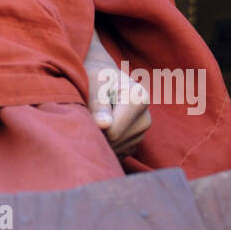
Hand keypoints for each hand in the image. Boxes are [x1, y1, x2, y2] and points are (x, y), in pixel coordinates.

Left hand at [85, 28, 150, 157]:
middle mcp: (145, 118)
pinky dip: (106, 145)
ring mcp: (142, 132)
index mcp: (138, 99)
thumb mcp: (94, 82)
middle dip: (97, 133)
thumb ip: (97, 103)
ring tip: (96, 118)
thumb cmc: (96, 76)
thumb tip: (104, 125)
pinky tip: (102, 128)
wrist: (104, 78)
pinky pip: (117, 153)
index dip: (93, 127)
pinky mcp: (135, 141)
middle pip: (115, 142)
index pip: (112, 131)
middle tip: (88, 115)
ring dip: (101, 138)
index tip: (85, 112)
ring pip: (116, 149)